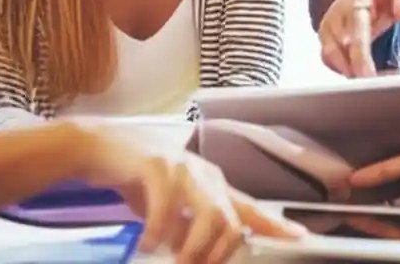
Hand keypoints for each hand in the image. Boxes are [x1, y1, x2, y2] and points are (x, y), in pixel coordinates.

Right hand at [74, 124, 304, 263]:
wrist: (99, 147)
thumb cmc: (137, 178)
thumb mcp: (167, 210)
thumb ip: (185, 231)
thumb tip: (196, 255)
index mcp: (212, 184)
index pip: (251, 207)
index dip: (275, 224)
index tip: (300, 237)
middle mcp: (205, 174)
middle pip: (231, 220)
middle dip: (217, 254)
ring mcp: (183, 167)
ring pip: (209, 214)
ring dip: (194, 248)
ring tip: (175, 262)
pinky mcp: (157, 165)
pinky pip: (167, 206)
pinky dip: (159, 233)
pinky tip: (147, 245)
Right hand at [319, 0, 399, 76]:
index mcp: (354, 2)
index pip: (354, 32)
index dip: (360, 57)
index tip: (368, 76)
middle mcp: (335, 19)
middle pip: (339, 53)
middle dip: (359, 73)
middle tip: (382, 87)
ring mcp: (327, 33)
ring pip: (334, 62)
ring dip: (356, 76)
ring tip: (382, 83)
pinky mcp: (326, 46)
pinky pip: (335, 66)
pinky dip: (352, 75)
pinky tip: (371, 80)